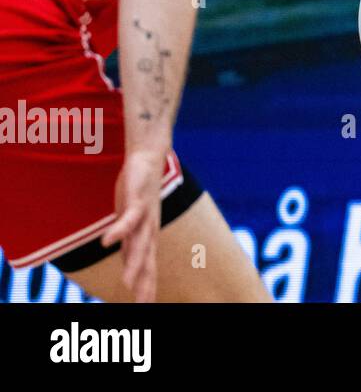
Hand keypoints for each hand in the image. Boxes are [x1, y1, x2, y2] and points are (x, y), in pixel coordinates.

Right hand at [100, 149, 165, 302]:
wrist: (149, 159)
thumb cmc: (139, 193)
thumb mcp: (134, 223)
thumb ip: (131, 244)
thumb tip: (129, 266)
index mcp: (147, 236)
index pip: (149, 266)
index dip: (148, 285)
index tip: (147, 305)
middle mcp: (149, 229)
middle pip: (147, 259)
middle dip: (145, 281)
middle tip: (143, 302)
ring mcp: (144, 215)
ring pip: (140, 242)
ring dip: (133, 261)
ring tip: (127, 280)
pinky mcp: (137, 200)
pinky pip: (128, 218)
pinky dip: (118, 230)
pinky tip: (107, 242)